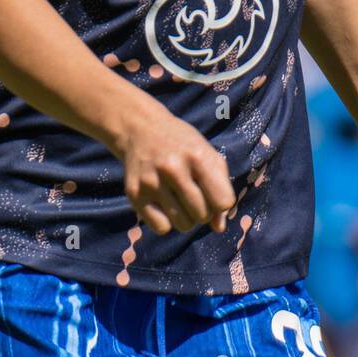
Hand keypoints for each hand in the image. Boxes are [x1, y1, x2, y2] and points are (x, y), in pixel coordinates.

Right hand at [117, 108, 236, 236]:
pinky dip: (166, 222)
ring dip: (186, 218)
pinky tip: (164, 204)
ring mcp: (152, 182)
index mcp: (197, 156)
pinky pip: (161, 228)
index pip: (223, 201)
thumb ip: (219, 187)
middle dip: (203, 211)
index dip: (222, 203)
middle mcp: (173, 168)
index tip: (214, 194)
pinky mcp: (135, 194)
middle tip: (194, 195)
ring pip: (183, 225)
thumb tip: (218, 228)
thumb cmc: (181, 144)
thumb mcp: (206, 154)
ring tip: (180, 200)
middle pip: (202, 215)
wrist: (140, 128)